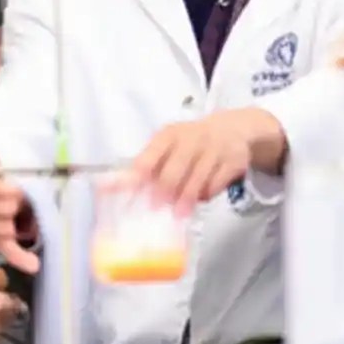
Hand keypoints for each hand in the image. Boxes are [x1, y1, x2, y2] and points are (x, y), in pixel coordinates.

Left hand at [132, 108, 283, 212]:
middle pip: (175, 169)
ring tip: (179, 214)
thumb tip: (110, 189)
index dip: (137, 178)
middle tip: (156, 209)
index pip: (149, 156)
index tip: (128, 196)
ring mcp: (215, 149)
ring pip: (198, 178)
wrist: (233, 129)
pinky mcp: (233, 161)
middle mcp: (192, 139)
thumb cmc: (191, 143)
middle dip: (164, 190)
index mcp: (169, 135)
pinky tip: (201, 199)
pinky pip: (217, 183)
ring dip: (186, 198)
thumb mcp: (168, 146)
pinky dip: (207, 194)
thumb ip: (146, 166)